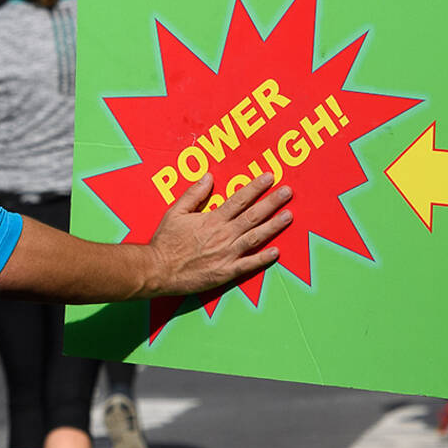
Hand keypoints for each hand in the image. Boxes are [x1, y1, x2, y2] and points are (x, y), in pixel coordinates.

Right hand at [146, 172, 291, 297]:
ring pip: (256, 237)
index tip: (270, 177)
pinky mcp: (226, 272)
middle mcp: (223, 235)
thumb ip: (194, 194)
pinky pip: (249, 265)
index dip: (256, 187)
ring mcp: (227, 254)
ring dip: (274, 226)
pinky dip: (263, 259)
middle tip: (288, 192)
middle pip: (253, 215)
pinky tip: (277, 252)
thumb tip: (209, 176)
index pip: (239, 199)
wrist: (158, 270)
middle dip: (272, 202)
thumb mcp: (175, 211)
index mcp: (212, 219)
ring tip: (289, 216)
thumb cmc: (165, 241)